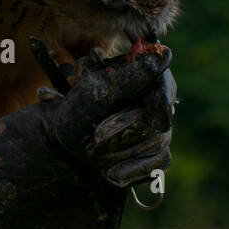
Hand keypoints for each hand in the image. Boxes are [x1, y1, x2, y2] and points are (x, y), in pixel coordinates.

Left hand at [34, 42, 176, 189]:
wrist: (65, 148)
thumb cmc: (77, 113)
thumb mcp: (97, 92)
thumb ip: (131, 76)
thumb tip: (163, 55)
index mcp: (143, 77)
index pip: (164, 84)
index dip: (159, 99)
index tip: (152, 114)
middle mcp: (156, 100)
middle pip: (159, 117)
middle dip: (124, 131)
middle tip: (95, 138)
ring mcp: (160, 128)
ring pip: (159, 142)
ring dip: (122, 151)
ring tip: (94, 154)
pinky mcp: (157, 153)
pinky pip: (159, 162)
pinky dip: (133, 169)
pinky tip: (111, 173)